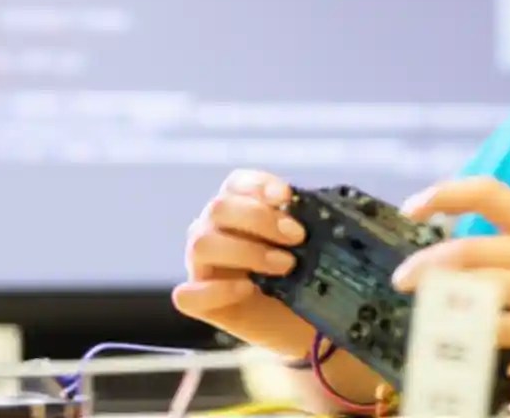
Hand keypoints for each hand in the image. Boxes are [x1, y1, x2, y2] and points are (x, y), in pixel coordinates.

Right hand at [171, 169, 315, 356]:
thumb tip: (321, 207)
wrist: (302, 326)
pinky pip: (189, 295)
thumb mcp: (311, 246)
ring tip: (284, 265)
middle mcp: (212, 231)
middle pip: (218, 208)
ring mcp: (201, 266)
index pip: (236, 183)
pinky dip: (217, 290)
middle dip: (259, 218)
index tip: (286, 197)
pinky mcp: (198, 302)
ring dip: (246, 251)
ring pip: (202, 244)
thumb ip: (308, 223)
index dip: (259, 185)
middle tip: (297, 237)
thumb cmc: (302, 278)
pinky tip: (247, 289)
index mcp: (237, 209)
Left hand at [390, 177, 509, 386]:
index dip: (444, 193)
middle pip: (471, 247)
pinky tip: (455, 340)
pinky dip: (470, 334)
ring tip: (421, 311)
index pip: (488, 191)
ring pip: (480, 287)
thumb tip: (456, 254)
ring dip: (440, 300)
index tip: (412, 206)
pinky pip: (501, 329)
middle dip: (426, 264)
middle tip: (403, 279)